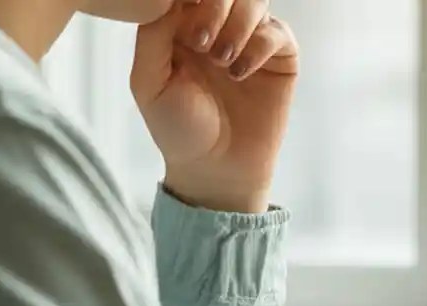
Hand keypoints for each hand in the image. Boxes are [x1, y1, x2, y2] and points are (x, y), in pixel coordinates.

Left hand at [131, 0, 299, 212]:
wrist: (216, 168)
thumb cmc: (177, 127)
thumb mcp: (148, 80)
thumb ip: (153, 33)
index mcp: (182, 24)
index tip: (187, 28)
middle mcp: (218, 25)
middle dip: (214, 7)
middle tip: (201, 43)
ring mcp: (250, 40)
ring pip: (254, 1)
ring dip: (237, 25)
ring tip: (221, 61)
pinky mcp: (279, 59)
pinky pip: (278, 32)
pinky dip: (259, 46)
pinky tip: (240, 74)